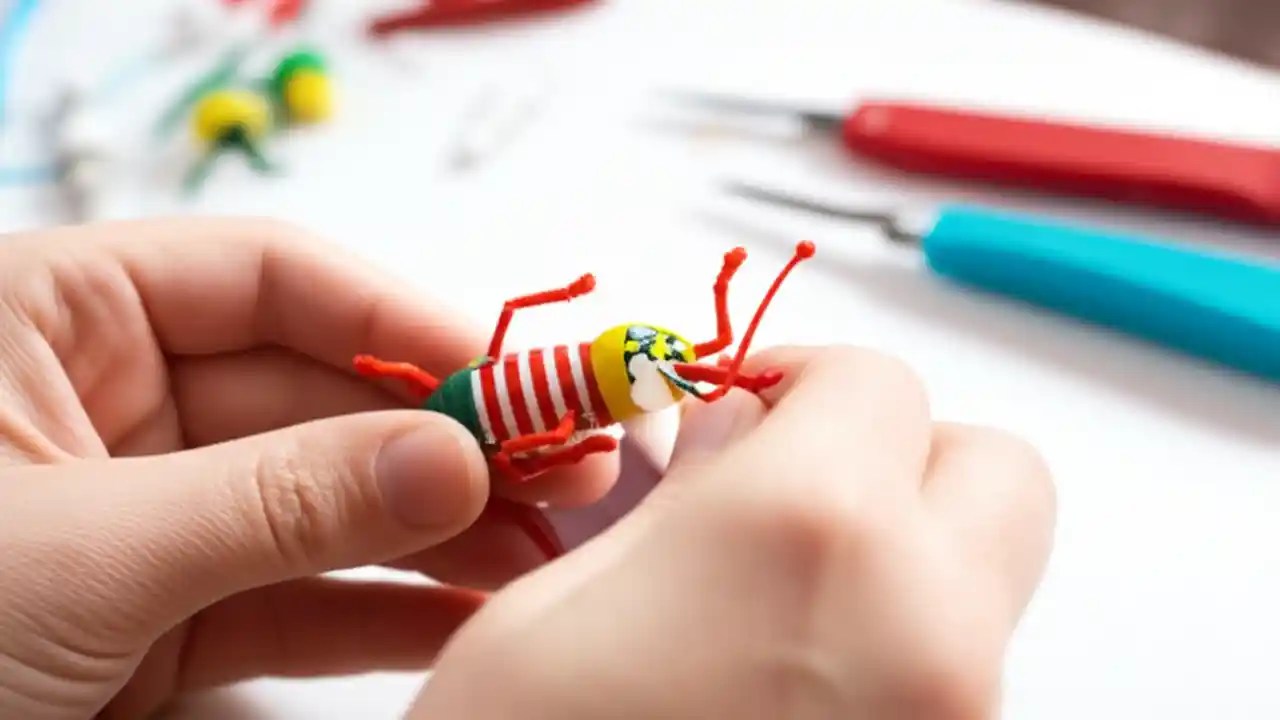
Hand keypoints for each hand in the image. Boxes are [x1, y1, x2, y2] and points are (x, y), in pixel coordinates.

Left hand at [0, 219, 614, 718]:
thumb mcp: (76, 551)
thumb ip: (274, 499)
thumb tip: (450, 460)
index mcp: (56, 320)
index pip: (271, 281)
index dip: (402, 321)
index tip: (511, 375)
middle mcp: (114, 406)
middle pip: (323, 394)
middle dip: (449, 436)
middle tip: (570, 464)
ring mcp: (153, 517)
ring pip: (328, 501)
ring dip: (445, 524)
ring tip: (553, 543)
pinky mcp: (171, 622)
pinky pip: (304, 596)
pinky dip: (394, 606)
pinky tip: (477, 608)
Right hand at [408, 347, 1055, 718]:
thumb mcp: (551, 610)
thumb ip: (680, 502)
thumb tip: (739, 432)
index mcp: (809, 538)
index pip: (876, 384)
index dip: (802, 383)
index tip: (750, 410)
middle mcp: (926, 631)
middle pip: (994, 472)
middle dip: (901, 455)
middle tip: (796, 487)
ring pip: (988, 583)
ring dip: (906, 555)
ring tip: (782, 603)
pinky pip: (960, 676)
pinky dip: (900, 649)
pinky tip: (792, 684)